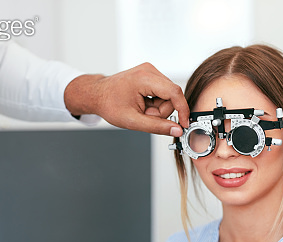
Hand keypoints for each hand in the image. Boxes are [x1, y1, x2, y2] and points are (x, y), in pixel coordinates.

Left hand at [64, 63, 189, 136]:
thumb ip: (156, 126)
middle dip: (160, 111)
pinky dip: (154, 103)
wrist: (97, 95)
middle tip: (144, 116)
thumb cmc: (109, 104)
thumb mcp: (132, 120)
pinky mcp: (150, 76)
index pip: (174, 92)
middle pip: (171, 96)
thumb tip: (176, 130)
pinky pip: (162, 93)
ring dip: (157, 108)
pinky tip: (142, 105)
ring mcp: (150, 71)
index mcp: (144, 77)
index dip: (182, 109)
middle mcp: (149, 70)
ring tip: (140, 110)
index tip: (184, 123)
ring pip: (168, 96)